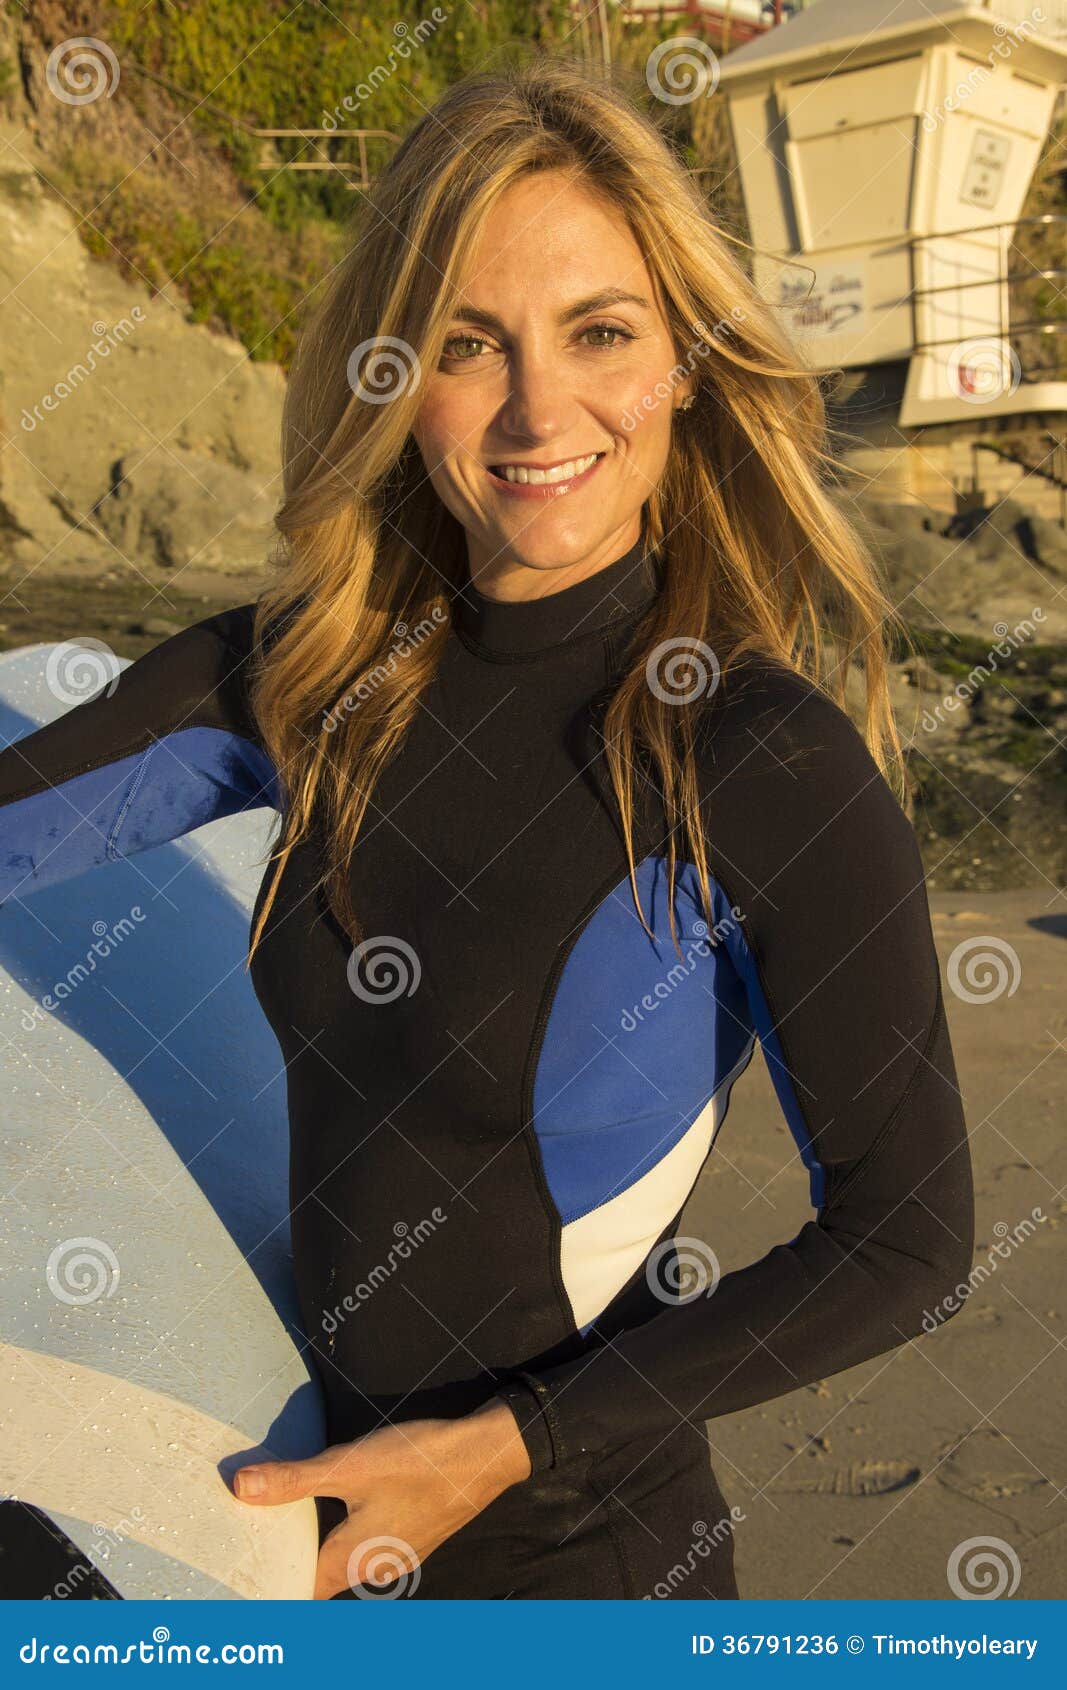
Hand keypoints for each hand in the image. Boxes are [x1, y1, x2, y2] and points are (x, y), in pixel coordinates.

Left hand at [231, 1396, 531, 1598]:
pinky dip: (338, 1531)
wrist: (485, 1456)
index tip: (238, 1568)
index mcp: (349, 1562)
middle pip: (315, 1577)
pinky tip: (331, 1502)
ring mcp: (392, 1556)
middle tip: (249, 1531)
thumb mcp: (350, 1465)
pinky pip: (360, 1545)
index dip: (266, 1583)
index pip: (294, 1591)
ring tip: (279, 1516)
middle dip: (285, 1558)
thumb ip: (294, 1480)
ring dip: (313, 1543)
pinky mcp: (406, 1536)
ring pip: (339, 1560)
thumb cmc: (419, 1463)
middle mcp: (369, 1570)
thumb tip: (240, 1488)